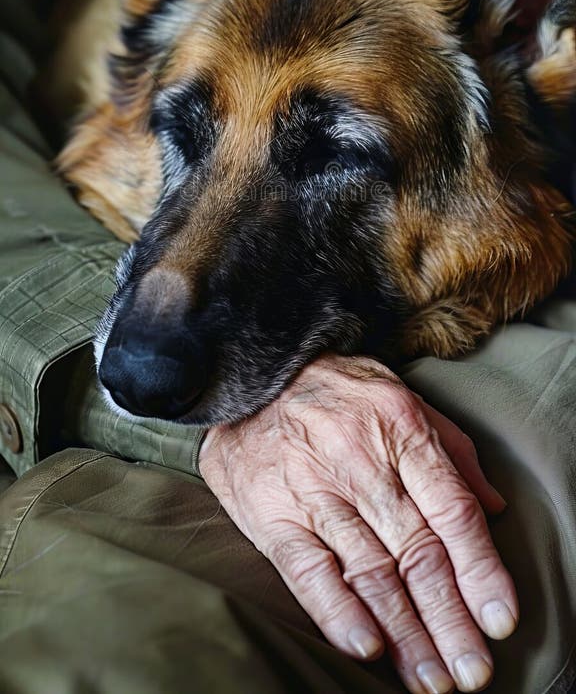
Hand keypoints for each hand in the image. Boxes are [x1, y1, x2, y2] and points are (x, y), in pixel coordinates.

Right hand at [199, 355, 517, 693]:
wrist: (249, 376)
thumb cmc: (336, 389)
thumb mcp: (402, 397)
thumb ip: (452, 450)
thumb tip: (493, 507)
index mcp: (401, 429)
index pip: (452, 510)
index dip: (480, 569)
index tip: (498, 619)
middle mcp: (361, 461)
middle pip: (416, 552)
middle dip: (448, 619)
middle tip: (471, 670)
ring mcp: (315, 490)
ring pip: (370, 571)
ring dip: (405, 632)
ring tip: (430, 677)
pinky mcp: (272, 514)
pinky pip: (307, 569)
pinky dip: (337, 611)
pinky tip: (365, 646)